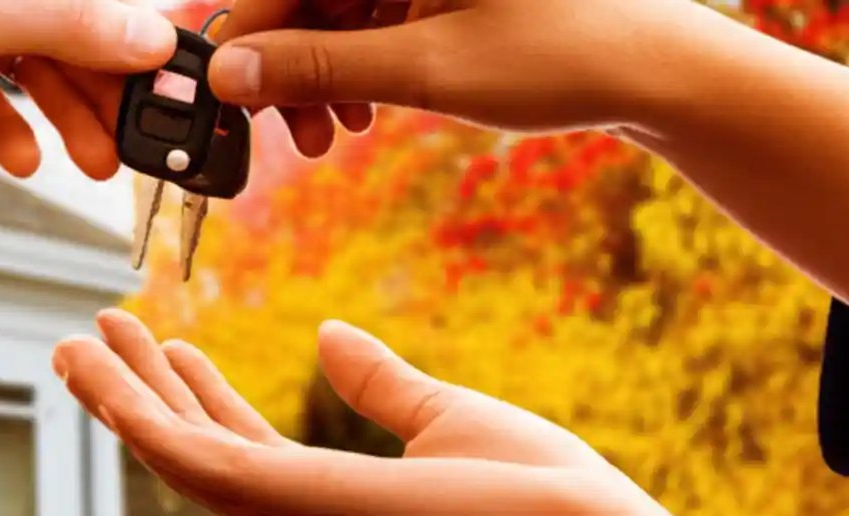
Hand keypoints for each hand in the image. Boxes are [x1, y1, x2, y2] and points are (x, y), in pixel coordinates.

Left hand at [0, 0, 175, 177]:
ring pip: (30, 74)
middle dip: (102, 89)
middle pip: (64, 34)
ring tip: (89, 161)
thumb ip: (64, 21)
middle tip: (134, 139)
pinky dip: (8, 133)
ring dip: (66, 120)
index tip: (167, 81)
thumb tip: (146, 34)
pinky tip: (20, 158)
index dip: (129, 36)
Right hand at [53, 310, 674, 515]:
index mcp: (329, 493)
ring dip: (121, 398)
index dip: (194, 391)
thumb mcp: (438, 413)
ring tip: (77, 342)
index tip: (164, 342)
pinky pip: (190, 458)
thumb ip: (379, 381)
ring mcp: (289, 514)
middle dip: (138, 393)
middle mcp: (295, 513)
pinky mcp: (291, 501)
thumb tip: (330, 337)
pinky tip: (108, 373)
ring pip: (174, 454)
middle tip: (92, 337)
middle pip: (191, 447)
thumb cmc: (530, 487)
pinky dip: (140, 416)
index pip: (239, 441)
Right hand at [208, 0, 704, 138]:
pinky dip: (355, 69)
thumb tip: (229, 74)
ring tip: (335, 137)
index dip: (247, 34)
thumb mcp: (426, 68)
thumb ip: (318, 67)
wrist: (651, 67)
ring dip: (319, 77)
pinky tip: (364, 113)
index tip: (231, 97)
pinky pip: (366, 20)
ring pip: (330, 14)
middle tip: (292, 137)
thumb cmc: (556, 53)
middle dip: (286, 66)